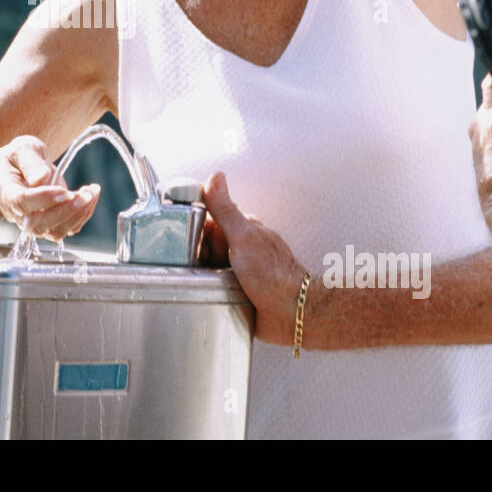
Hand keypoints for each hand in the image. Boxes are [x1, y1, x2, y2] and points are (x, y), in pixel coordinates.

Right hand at [0, 135, 99, 242]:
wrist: (23, 166)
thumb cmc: (21, 156)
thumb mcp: (23, 148)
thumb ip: (30, 162)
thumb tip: (41, 179)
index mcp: (6, 192)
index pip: (22, 202)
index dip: (44, 199)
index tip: (64, 190)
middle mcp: (18, 213)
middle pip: (39, 224)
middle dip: (65, 210)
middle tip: (84, 193)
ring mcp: (35, 221)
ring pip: (55, 232)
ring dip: (77, 215)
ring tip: (91, 192)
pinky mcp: (51, 223)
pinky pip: (68, 228)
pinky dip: (83, 214)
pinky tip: (91, 195)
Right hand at [202, 172, 310, 345]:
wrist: (293, 314)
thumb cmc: (274, 275)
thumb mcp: (243, 237)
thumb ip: (226, 209)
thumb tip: (216, 177)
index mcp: (243, 229)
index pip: (207, 223)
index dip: (198, 236)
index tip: (199, 247)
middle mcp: (241, 248)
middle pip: (204, 246)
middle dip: (200, 258)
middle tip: (210, 269)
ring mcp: (239, 270)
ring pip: (206, 267)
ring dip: (203, 276)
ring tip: (213, 285)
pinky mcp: (237, 290)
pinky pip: (213, 286)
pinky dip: (209, 290)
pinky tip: (213, 295)